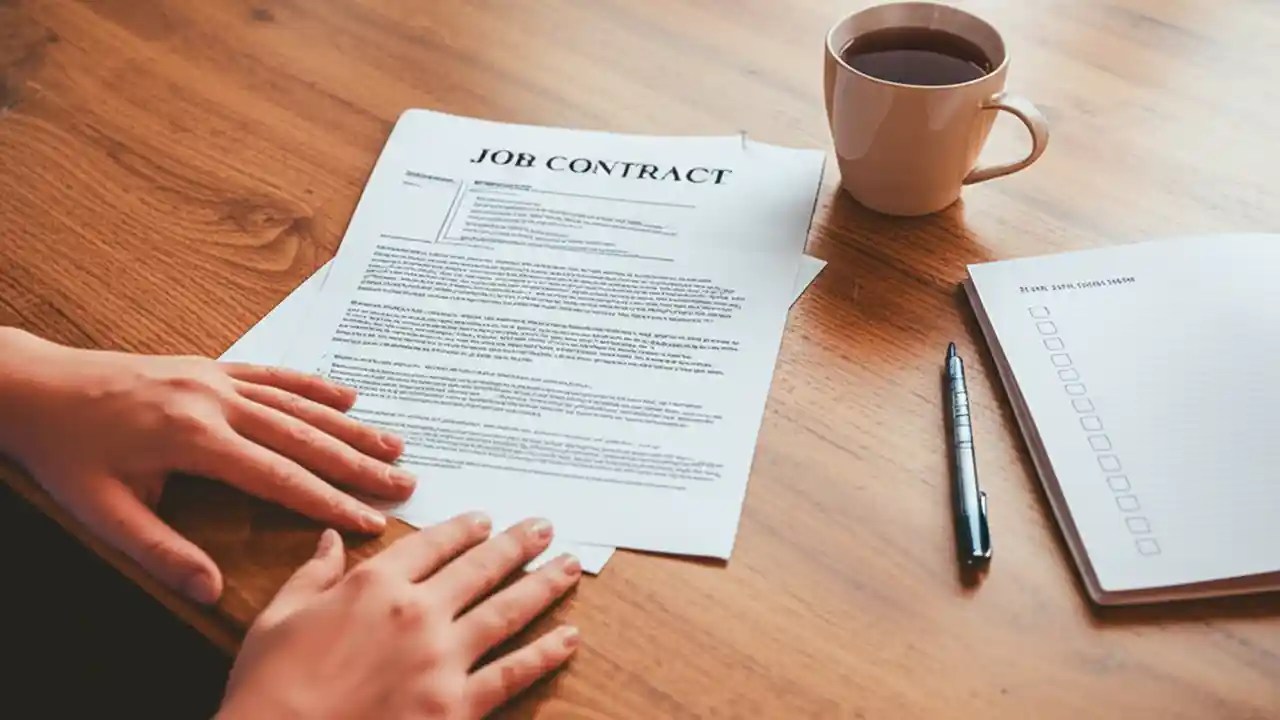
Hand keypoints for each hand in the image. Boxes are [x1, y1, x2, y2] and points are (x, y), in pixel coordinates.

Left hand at [0, 329, 414, 602]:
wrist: (36, 388)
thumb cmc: (66, 453)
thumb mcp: (102, 512)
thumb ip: (160, 552)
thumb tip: (211, 591)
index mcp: (196, 440)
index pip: (280, 478)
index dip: (329, 502)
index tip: (370, 521)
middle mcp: (217, 403)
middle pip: (304, 437)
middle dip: (359, 463)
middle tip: (404, 482)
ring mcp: (216, 379)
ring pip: (298, 405)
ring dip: (350, 426)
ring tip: (395, 443)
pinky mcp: (211, 367)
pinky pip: (274, 374)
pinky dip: (314, 385)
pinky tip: (348, 396)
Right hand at [218, 515, 581, 719]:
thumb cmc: (268, 690)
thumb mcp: (278, 619)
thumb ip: (313, 575)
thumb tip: (330, 538)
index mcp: (374, 586)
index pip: (431, 545)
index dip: (462, 529)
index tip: (484, 520)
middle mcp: (417, 613)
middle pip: (479, 568)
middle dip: (516, 545)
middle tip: (544, 527)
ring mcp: (442, 660)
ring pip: (507, 611)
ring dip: (543, 585)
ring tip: (569, 565)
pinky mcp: (458, 706)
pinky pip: (513, 673)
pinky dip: (545, 654)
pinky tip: (569, 637)